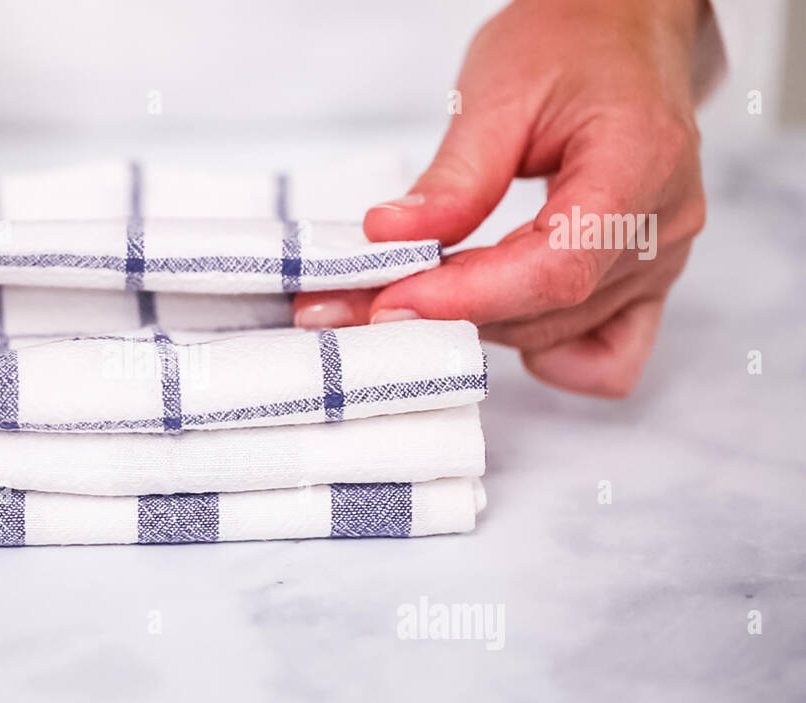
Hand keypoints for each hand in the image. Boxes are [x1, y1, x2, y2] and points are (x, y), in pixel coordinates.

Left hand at [295, 0, 708, 396]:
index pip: (553, 267)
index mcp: (639, 164)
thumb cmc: (571, 42)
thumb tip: (390, 238)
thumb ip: (454, 176)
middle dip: (446, 312)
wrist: (621, 29)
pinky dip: (542, 348)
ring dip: (474, 324)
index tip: (388, 301)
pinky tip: (495, 313)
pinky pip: (603, 356)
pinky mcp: (645, 279)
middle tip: (354, 300)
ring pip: (557, 333)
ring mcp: (659, 259)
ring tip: (402, 292)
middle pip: (548, 307)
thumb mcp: (499, 88)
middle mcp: (661, 224)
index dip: (466, 297)